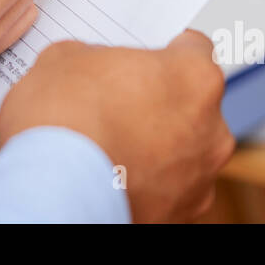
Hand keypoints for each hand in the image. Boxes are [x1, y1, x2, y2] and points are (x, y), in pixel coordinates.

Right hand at [0, 30, 233, 222]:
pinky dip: (146, 183)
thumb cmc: (64, 121)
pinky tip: (110, 176)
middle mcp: (212, 128)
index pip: (195, 49)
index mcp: (195, 77)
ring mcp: (200, 178)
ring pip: (183, 151)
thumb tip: (94, 70)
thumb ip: (97, 57)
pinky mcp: (180, 216)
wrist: (51, 191)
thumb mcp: (66, 57)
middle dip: (160, 103)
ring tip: (111, 146)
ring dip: (156, 146)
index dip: (164, 52)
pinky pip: (167, 189)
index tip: (144, 60)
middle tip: (117, 104)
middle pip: (191, 104)